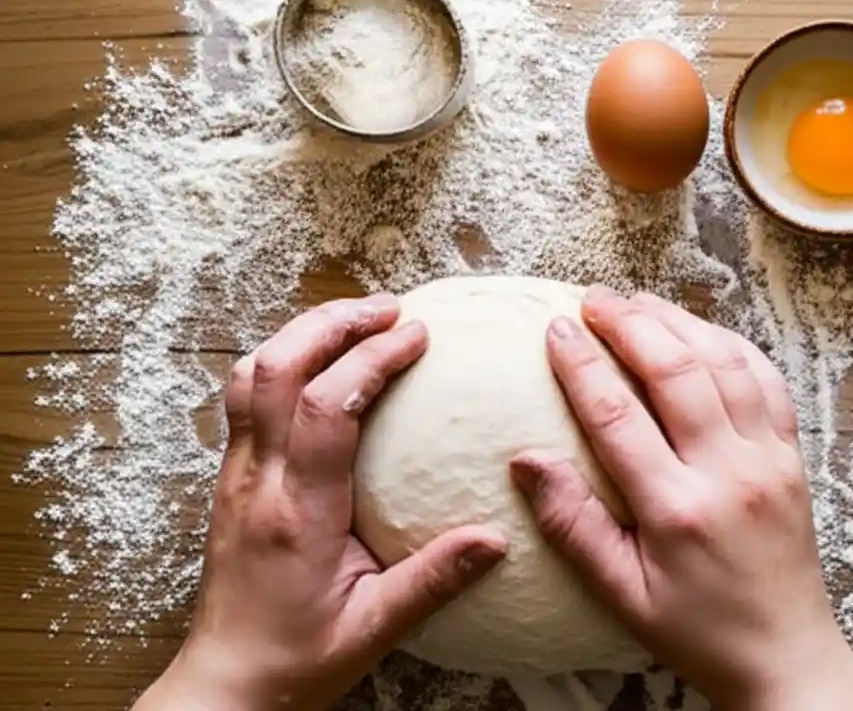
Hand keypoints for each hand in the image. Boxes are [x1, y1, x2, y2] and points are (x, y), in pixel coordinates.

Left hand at [134, 295, 506, 710]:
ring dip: (302, 335)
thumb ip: (435, 579)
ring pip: (249, 375)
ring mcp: (237, 477)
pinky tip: (323, 363)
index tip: (416, 337)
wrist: (226, 683)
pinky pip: (247, 397)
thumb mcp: (375, 628)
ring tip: (357, 320)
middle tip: (389, 307)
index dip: (370, 359)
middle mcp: (257, 482)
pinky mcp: (233, 480)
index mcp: (296, 512)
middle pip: (273, 368)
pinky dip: (286, 361)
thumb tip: (496, 539)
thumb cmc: (296, 659)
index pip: (324, 407)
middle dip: (331, 323)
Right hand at [511, 288, 852, 710]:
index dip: (582, 365)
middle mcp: (729, 472)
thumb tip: (527, 461)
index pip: (619, 415)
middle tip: (592, 300)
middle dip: (630, 322)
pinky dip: (732, 345)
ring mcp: (769, 458)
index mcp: (678, 509)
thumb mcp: (621, 595)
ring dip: (679, 321)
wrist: (785, 655)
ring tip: (638, 301)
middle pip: (677, 369)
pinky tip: (702, 332)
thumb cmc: (698, 631)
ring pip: (726, 362)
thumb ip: (573, 527)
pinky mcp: (792, 455)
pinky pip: (767, 380)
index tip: (555, 330)